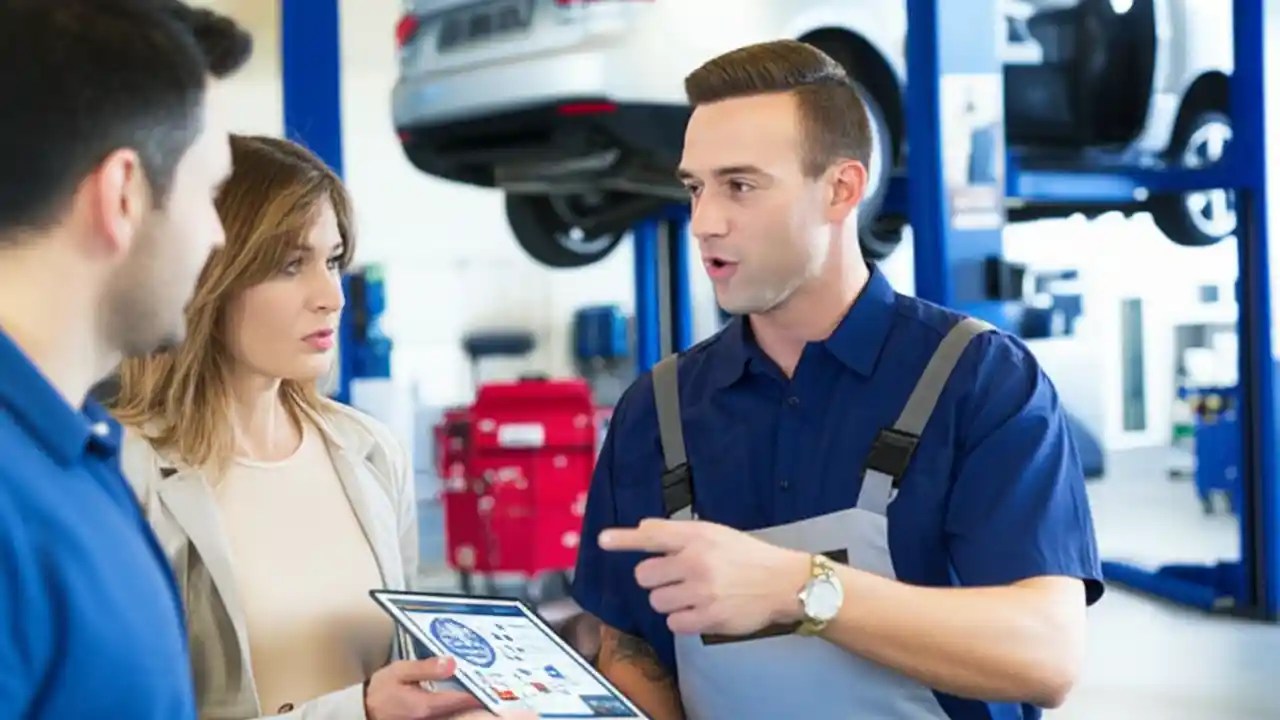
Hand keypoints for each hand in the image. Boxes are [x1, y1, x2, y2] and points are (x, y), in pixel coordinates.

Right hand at [364, 656, 491, 719]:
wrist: (363, 710)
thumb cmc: (381, 690)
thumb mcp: (400, 672)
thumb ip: (426, 668)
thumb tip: (451, 663)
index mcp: (427, 705)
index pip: (461, 699)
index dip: (479, 691)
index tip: (494, 682)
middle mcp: (432, 718)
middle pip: (463, 708)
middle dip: (478, 696)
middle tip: (495, 681)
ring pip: (457, 713)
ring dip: (469, 701)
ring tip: (483, 685)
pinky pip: (449, 714)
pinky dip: (458, 704)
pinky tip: (465, 693)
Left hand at [599, 518, 809, 636]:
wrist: (783, 583)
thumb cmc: (748, 557)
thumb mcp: (715, 534)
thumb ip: (678, 534)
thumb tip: (642, 530)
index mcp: (697, 537)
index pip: (652, 535)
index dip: (624, 538)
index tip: (603, 540)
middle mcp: (696, 561)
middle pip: (644, 575)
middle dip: (655, 579)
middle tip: (676, 579)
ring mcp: (701, 591)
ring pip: (656, 601)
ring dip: (668, 601)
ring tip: (693, 595)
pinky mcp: (708, 618)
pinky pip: (673, 622)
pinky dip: (682, 620)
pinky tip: (699, 611)